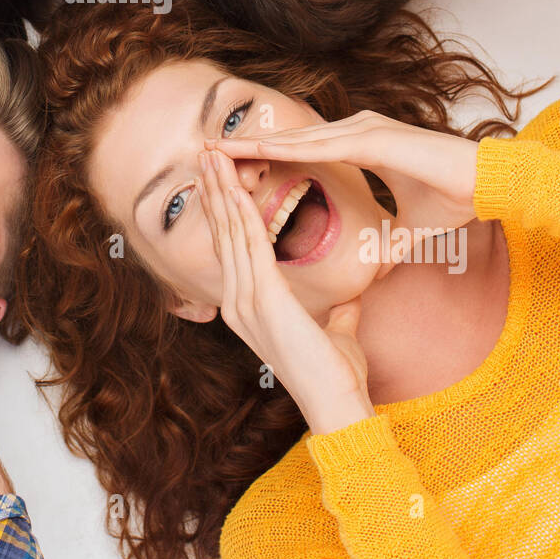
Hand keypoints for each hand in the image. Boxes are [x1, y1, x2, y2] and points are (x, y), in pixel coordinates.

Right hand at [199, 150, 372, 433]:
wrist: (337, 406)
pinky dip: (240, 211)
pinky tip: (235, 185)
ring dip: (221, 190)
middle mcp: (238, 301)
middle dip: (215, 189)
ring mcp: (246, 300)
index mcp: (249, 307)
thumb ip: (339, 314)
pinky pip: (248, 244)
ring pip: (229, 231)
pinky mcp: (264, 297)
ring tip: (213, 156)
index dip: (226, 210)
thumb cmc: (336, 376)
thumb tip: (352, 300)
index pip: (233, 247)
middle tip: (206, 152)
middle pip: (222, 233)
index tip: (223, 178)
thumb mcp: (335, 334)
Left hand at [210, 111, 478, 249]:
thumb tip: (382, 260)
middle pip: (290, 141)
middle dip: (248, 147)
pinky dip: (289, 148)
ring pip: (298, 139)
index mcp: (361, 146)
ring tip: (218, 150)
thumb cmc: (457, 197)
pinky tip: (259, 152)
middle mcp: (357, 132)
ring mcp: (365, 130)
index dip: (266, 160)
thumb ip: (392, 236)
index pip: (302, 154)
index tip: (231, 170)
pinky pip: (323, 144)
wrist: (492, 186)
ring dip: (257, 143)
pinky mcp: (375, 138)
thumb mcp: (411, 225)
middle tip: (204, 153)